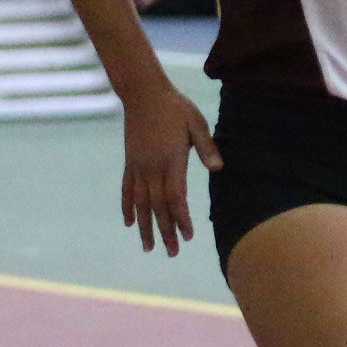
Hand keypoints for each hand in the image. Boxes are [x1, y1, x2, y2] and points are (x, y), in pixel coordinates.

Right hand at [120, 85, 222, 256]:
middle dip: (165, 232)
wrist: (143, 92)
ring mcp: (138, 166)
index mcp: (171, 160)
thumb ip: (207, 147)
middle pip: (158, 206)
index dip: (181, 219)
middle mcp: (151, 167)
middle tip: (172, 253)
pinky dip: (128, 208)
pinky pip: (127, 190)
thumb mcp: (196, 123)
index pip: (175, 197)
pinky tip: (130, 224)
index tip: (188, 237)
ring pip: (140, 204)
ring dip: (146, 227)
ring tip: (149, 248)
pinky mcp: (129, 162)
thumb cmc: (175, 107)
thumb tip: (219, 169)